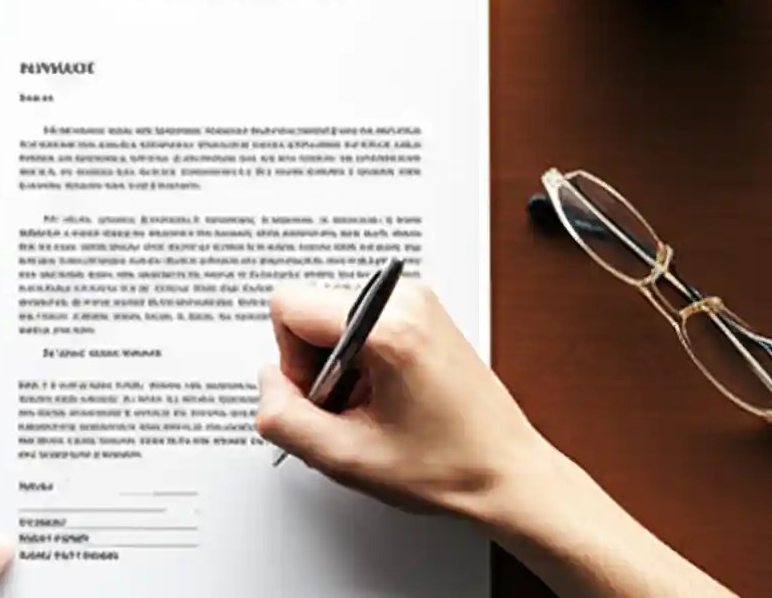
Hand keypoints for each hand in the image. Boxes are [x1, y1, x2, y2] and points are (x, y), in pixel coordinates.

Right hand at [255, 280, 560, 521]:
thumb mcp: (347, 457)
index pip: (289, 304)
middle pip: (309, 308)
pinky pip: (359, 321)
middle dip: (312, 362)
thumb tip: (266, 386)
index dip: (289, 359)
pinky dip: (357, 358)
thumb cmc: (451, 465)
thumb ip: (284, 418)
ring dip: (336, 363)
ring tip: (367, 404)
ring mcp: (418, 302)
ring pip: (331, 315)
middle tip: (345, 406)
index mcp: (390, 326)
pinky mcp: (421, 312)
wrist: (506, 472)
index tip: (320, 394)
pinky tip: (380, 394)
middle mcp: (406, 299)